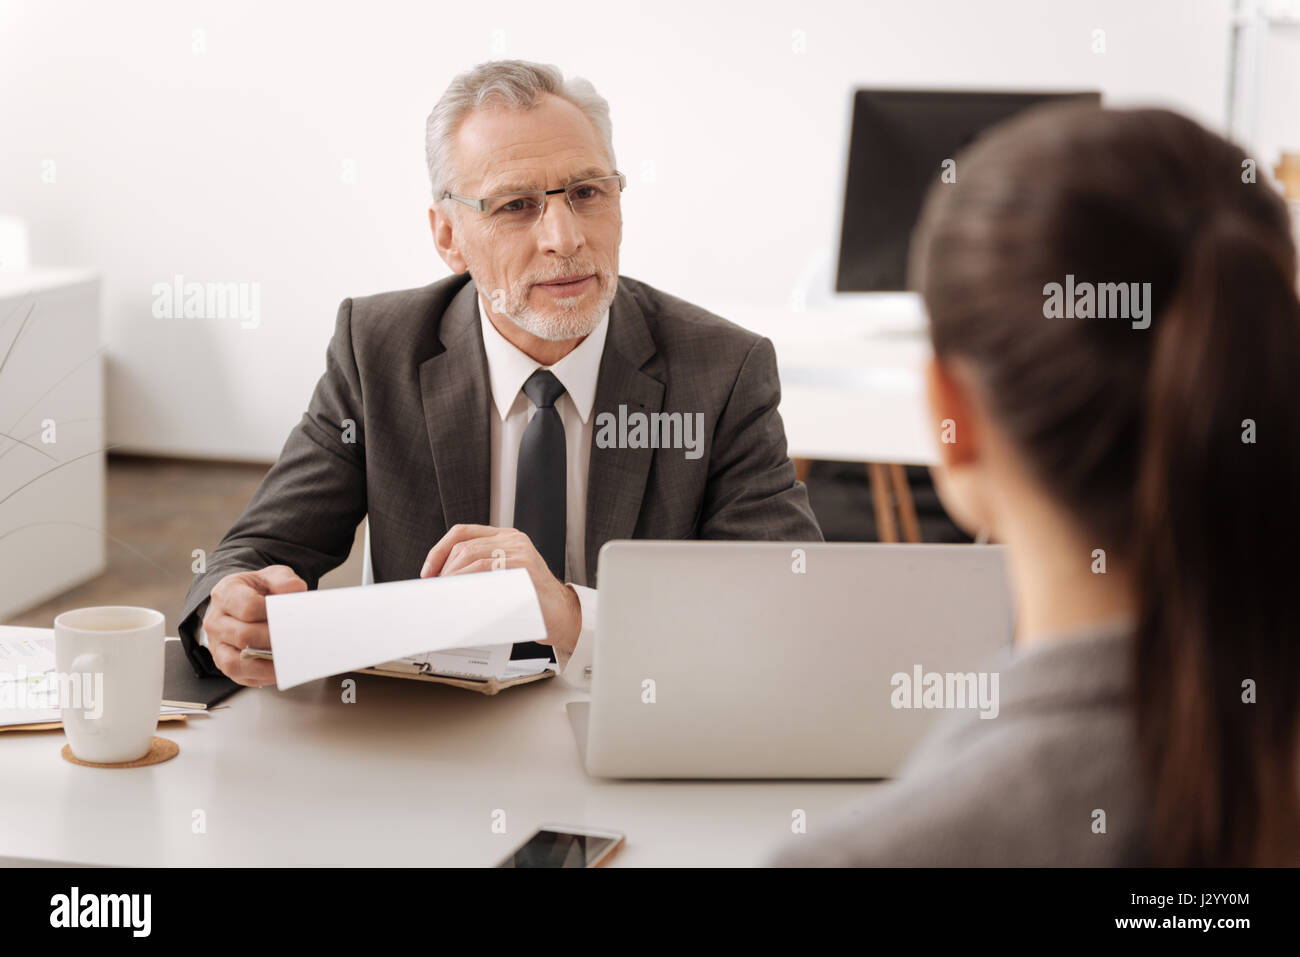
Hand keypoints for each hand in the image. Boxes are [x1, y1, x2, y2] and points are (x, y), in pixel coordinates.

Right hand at [202, 565, 306, 685]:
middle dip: (273, 640)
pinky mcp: (223, 662)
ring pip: (235, 661)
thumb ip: (283, 580)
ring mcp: (217, 644)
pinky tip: (280, 670)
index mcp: (226, 594)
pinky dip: (261, 675)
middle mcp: (216, 620)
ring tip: (288, 660)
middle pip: (243, 635)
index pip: (248, 607)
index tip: (290, 618)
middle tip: (295, 641)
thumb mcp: (270, 577)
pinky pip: (239, 674)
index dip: (272, 614)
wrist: (240, 602)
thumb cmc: (256, 591)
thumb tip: (295, 589)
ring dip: (265, 664)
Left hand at [419, 524, 580, 657]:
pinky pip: (486, 569)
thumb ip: (481, 572)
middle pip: (463, 546)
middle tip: (436, 590)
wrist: (562, 616)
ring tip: (446, 595)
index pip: (463, 533)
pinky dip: (468, 583)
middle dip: (443, 570)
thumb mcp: (503, 578)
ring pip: (471, 556)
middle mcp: (512, 540)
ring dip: (452, 577)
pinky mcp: (524, 566)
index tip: (428, 572)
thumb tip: (444, 582)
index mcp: (506, 538)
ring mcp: (520, 551)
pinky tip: (462, 595)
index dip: (439, 551)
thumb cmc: (532, 601)